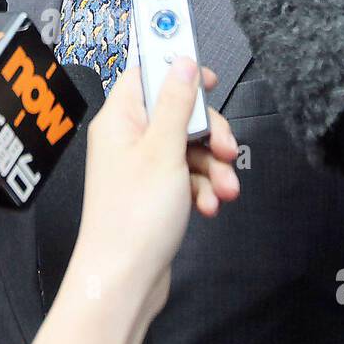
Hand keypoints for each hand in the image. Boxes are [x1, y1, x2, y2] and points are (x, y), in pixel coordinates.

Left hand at [75, 58, 239, 307]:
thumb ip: (177, 103)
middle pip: (178, 114)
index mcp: (119, 120)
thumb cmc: (131, 220)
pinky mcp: (154, 193)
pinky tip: (209, 206)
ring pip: (188, 149)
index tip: (209, 78)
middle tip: (224, 149)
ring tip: (224, 190)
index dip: (179, 72)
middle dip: (209, 132)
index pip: (147, 75)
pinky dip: (202, 189)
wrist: (125, 280)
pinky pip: (186, 177)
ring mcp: (141, 168)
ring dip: (212, 168)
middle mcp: (127, 140)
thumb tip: (183, 63)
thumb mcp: (164, 151)